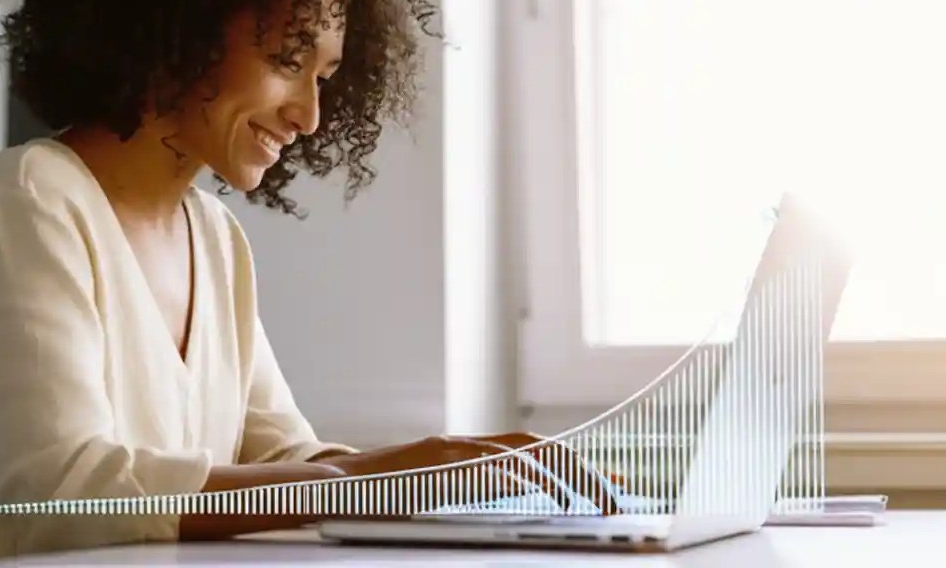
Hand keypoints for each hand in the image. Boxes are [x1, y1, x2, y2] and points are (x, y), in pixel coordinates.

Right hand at [312, 433, 609, 512]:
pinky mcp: (433, 459)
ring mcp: (449, 449)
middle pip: (537, 448)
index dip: (575, 466)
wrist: (331, 483)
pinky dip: (517, 476)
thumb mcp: (437, 494)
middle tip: (614, 495)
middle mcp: (464, 444)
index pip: (534, 453)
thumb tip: (517, 501)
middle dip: (580, 470)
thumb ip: (472, 491)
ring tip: (589, 501)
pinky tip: (540, 491)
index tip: (613, 484)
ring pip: (519, 453)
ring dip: (559, 476)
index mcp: (469, 453)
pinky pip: (484, 464)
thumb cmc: (381, 498)